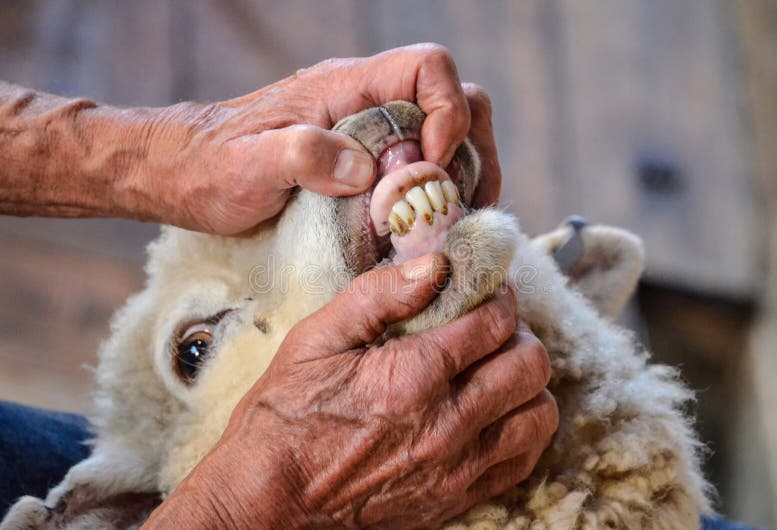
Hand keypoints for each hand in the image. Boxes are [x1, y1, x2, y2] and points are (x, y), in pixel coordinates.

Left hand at [131, 44, 501, 234]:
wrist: (184, 175)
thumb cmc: (210, 169)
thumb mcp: (248, 167)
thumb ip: (302, 156)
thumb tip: (365, 169)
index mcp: (346, 88)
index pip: (429, 69)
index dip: (447, 113)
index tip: (429, 168)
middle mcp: (367, 102)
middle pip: (456, 99)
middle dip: (471, 149)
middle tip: (460, 203)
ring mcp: (370, 132)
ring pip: (448, 134)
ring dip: (464, 175)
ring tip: (453, 220)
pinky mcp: (367, 162)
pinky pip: (423, 166)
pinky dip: (439, 193)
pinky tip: (428, 227)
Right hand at [145, 253, 557, 528]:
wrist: (270, 498)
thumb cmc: (286, 414)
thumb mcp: (316, 339)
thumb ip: (379, 295)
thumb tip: (436, 265)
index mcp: (413, 375)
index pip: (494, 321)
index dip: (498, 295)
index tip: (484, 289)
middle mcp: (447, 423)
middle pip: (529, 364)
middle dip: (517, 333)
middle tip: (490, 327)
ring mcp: (457, 467)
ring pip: (539, 413)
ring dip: (526, 382)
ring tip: (495, 370)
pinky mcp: (457, 497)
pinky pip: (524, 459)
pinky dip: (523, 427)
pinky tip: (495, 412)